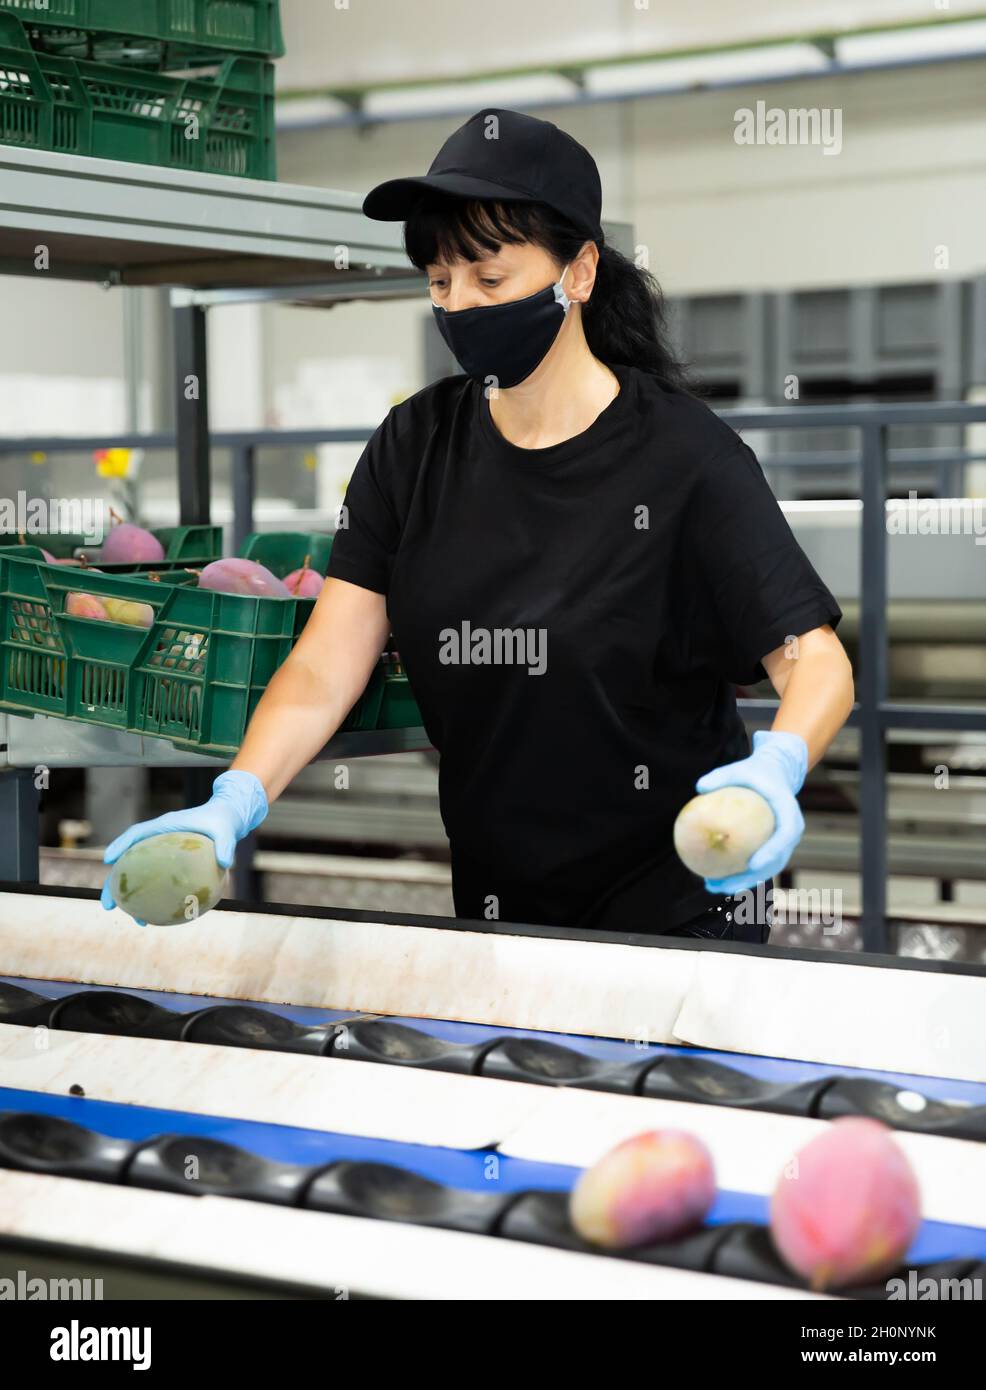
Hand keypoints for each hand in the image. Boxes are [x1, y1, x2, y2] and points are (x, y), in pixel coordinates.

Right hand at [100, 770, 268, 915]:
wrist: (228, 820)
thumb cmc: (223, 823)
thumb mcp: (227, 832)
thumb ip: (226, 845)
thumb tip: (224, 863)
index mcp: (166, 826)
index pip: (137, 833)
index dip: (120, 845)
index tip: (108, 860)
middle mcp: (158, 839)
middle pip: (128, 860)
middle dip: (114, 883)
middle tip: (109, 906)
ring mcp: (161, 852)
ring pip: (137, 874)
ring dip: (130, 896)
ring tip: (133, 919)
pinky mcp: (169, 863)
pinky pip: (153, 880)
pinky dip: (150, 896)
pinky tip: (157, 916)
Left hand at [694, 730, 807, 894]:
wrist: (775, 776)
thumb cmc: (756, 773)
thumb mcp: (740, 768)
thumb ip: (721, 776)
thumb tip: (699, 787)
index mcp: (789, 814)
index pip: (784, 837)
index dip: (771, 853)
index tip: (752, 864)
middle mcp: (789, 833)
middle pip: (774, 863)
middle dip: (751, 879)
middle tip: (725, 886)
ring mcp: (781, 844)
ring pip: (764, 870)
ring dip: (740, 882)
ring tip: (712, 887)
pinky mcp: (771, 848)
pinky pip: (754, 864)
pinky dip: (736, 872)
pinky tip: (710, 876)